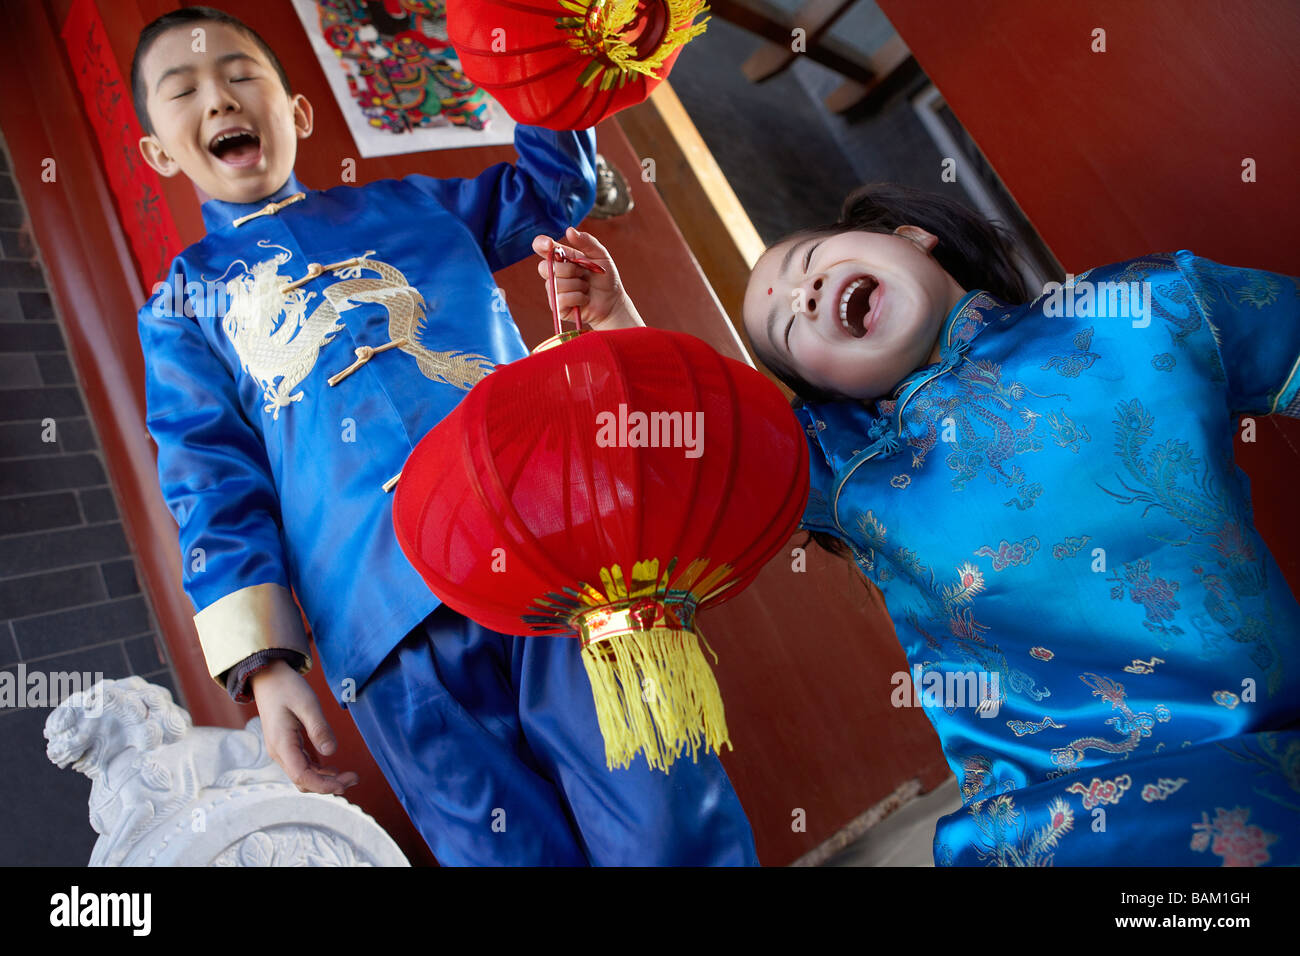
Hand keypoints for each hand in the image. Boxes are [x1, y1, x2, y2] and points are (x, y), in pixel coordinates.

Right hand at [251, 659, 358, 794]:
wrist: (268, 678)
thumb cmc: (287, 687)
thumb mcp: (307, 704)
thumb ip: (319, 728)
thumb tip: (331, 752)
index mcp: (281, 744)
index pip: (301, 776)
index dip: (323, 785)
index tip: (345, 783)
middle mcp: (279, 752)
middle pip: (303, 781)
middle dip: (328, 785)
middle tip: (355, 778)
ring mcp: (282, 751)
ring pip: (303, 776)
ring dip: (325, 780)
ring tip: (349, 776)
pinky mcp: (287, 747)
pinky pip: (303, 767)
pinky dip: (319, 772)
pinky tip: (334, 770)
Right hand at [531, 227, 644, 330]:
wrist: (612, 302)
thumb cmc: (605, 278)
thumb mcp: (601, 256)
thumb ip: (587, 242)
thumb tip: (569, 230)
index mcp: (562, 257)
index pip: (542, 247)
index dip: (541, 244)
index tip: (548, 244)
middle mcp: (554, 272)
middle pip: (544, 267)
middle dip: (568, 269)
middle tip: (582, 273)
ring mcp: (554, 290)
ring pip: (556, 284)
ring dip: (577, 285)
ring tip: (586, 287)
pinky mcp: (557, 306)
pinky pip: (561, 299)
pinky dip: (577, 297)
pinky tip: (584, 298)